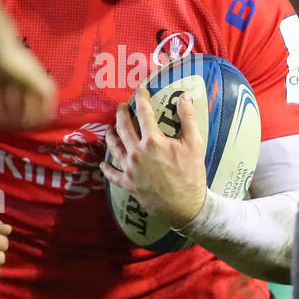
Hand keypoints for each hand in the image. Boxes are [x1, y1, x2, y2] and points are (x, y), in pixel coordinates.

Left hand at [100, 86, 206, 228]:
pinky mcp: (127, 184)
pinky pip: (112, 174)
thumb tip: (183, 97)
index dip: (141, 98)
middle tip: (121, 107)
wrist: (185, 207)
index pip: (143, 112)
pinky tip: (103, 164)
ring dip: (110, 135)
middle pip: (123, 126)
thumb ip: (188, 118)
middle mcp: (136, 152)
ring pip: (113, 147)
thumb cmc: (192, 175)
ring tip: (110, 129)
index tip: (140, 91)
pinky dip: (106, 168)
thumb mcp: (195, 144)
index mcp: (152, 140)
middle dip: (121, 113)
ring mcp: (129, 169)